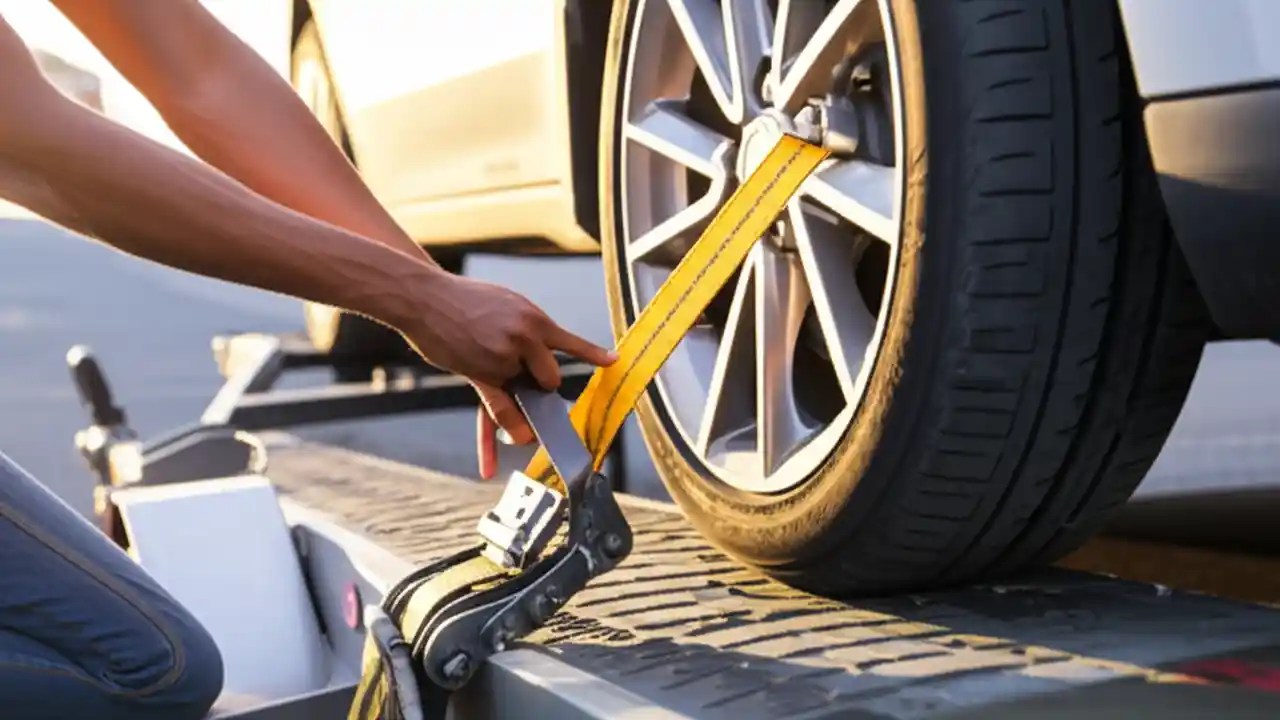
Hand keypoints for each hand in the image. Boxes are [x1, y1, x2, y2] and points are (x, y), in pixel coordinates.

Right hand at [396, 272, 614, 475]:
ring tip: (490, 362)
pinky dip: (502, 433)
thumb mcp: (509, 303)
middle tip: (519, 367)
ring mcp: (503, 360)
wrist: (427, 299)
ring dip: (515, 389)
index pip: (570, 343)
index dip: (592, 355)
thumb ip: (528, 330)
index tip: (613, 363)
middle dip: (540, 381)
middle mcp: (524, 340)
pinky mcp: (480, 375)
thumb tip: (539, 355)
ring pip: (525, 394)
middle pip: (550, 378)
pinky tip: (506, 452)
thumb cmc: (468, 300)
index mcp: (534, 319)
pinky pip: (498, 411)